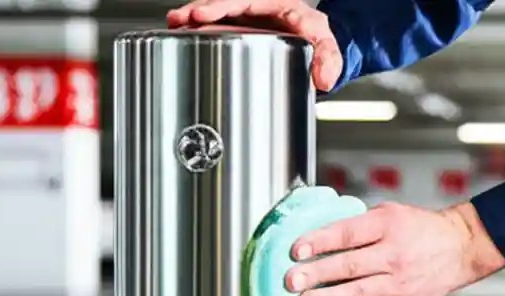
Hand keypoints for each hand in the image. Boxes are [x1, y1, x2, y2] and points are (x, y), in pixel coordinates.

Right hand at [167, 0, 341, 90]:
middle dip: (200, 10)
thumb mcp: (329, 48)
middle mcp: (257, 8)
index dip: (221, 6)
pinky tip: (181, 34)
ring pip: (216, 14)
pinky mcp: (239, 30)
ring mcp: (246, 18)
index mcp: (277, 5)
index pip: (244, 0)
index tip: (204, 13)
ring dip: (193, 18)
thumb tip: (324, 78)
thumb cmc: (321, 40)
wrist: (319, 46)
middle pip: (224, 4)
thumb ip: (329, 61)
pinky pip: (217, 26)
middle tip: (182, 18)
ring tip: (174, 23)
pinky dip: (199, 29)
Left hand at [286, 202, 504, 295]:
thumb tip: (319, 234)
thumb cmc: (420, 229)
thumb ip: (358, 224)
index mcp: (387, 225)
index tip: (296, 249)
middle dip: (317, 273)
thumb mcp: (391, 213)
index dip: (320, 241)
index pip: (348, 232)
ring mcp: (399, 281)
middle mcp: (394, 253)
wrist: (460, 249)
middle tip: (290, 280)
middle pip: (350, 265)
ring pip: (359, 292)